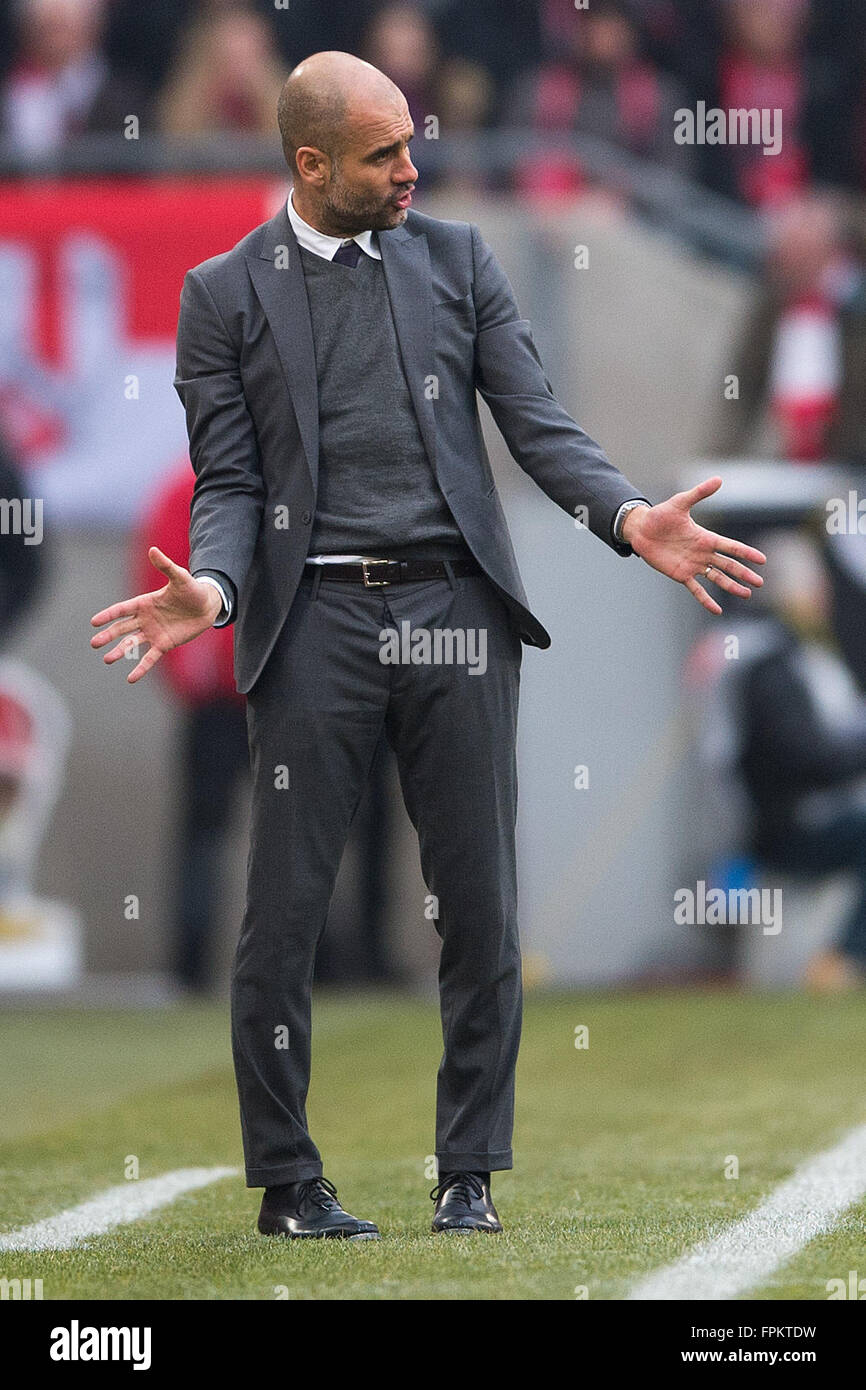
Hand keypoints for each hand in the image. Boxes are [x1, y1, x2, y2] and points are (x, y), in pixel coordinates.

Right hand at [90, 547, 222, 683]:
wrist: (207, 606)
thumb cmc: (192, 589)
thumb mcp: (180, 577)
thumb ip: (166, 566)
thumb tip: (152, 549)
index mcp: (144, 603)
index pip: (121, 609)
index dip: (108, 615)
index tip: (93, 622)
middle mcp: (145, 619)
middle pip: (122, 628)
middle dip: (107, 635)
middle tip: (94, 643)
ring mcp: (153, 632)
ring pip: (132, 644)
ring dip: (119, 651)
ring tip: (107, 659)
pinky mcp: (164, 644)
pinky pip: (150, 658)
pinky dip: (141, 667)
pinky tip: (131, 678)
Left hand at [621, 476, 765, 614]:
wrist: (641, 530)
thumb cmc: (661, 515)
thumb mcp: (680, 502)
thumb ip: (699, 493)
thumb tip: (719, 479)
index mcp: (706, 537)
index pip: (731, 546)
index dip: (746, 553)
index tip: (762, 560)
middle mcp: (703, 553)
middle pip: (728, 565)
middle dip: (744, 573)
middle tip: (760, 583)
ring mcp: (693, 565)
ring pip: (717, 578)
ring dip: (731, 586)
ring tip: (746, 594)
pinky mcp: (680, 575)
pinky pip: (696, 590)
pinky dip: (706, 600)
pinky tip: (717, 610)